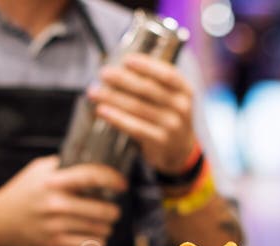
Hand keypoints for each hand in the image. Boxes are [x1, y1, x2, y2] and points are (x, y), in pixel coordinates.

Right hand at [0, 156, 125, 245]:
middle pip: (103, 209)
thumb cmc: (21, 193)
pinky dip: (96, 242)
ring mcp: (55, 226)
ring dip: (105, 227)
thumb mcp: (37, 170)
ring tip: (102, 224)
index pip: (93, 176)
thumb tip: (92, 156)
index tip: (122, 184)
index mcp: (54, 182)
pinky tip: (93, 237)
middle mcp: (56, 204)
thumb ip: (63, 165)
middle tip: (112, 210)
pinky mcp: (53, 245)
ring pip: (99, 229)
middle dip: (113, 210)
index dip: (113, 179)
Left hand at [87, 53, 195, 174]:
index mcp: (185, 90)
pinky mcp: (159, 141)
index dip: (147, 65)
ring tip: (94, 92)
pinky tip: (102, 111)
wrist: (180, 151)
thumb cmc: (167, 118)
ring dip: (113, 98)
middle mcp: (180, 107)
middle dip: (122, 79)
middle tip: (103, 73)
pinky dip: (116, 118)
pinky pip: (134, 127)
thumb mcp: (170, 99)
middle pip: (148, 89)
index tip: (126, 59)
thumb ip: (154, 85)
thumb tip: (120, 69)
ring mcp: (171, 125)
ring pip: (137, 107)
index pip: (167, 74)